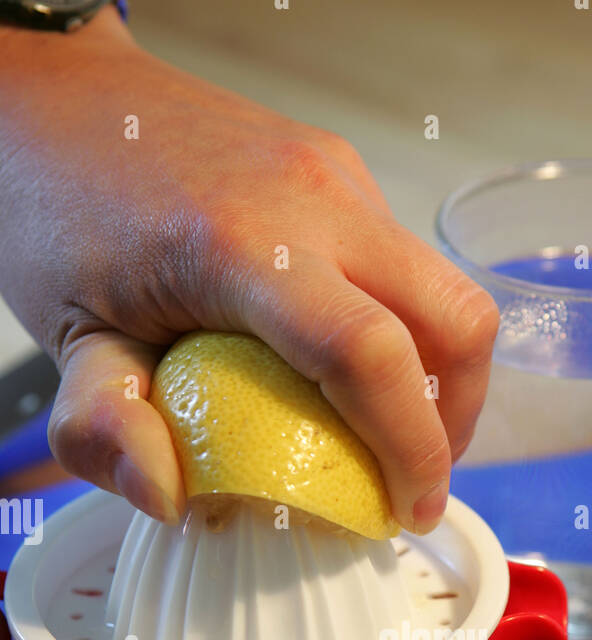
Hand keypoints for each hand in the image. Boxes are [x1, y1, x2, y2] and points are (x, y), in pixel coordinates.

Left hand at [0, 9, 497, 532]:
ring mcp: (335, 173)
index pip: (370, 353)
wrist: (54, 95)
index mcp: (240, 244)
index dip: (413, 448)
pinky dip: (408, 328)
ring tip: (393, 432)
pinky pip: (407, 261)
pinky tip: (354, 366)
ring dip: (440, 374)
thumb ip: (102, 426)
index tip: (411, 510)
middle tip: (417, 480)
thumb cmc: (54, 210)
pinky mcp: (339, 168)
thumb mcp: (60, 336)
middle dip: (456, 418)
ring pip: (446, 288)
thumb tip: (169, 497)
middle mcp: (311, 197)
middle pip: (454, 318)